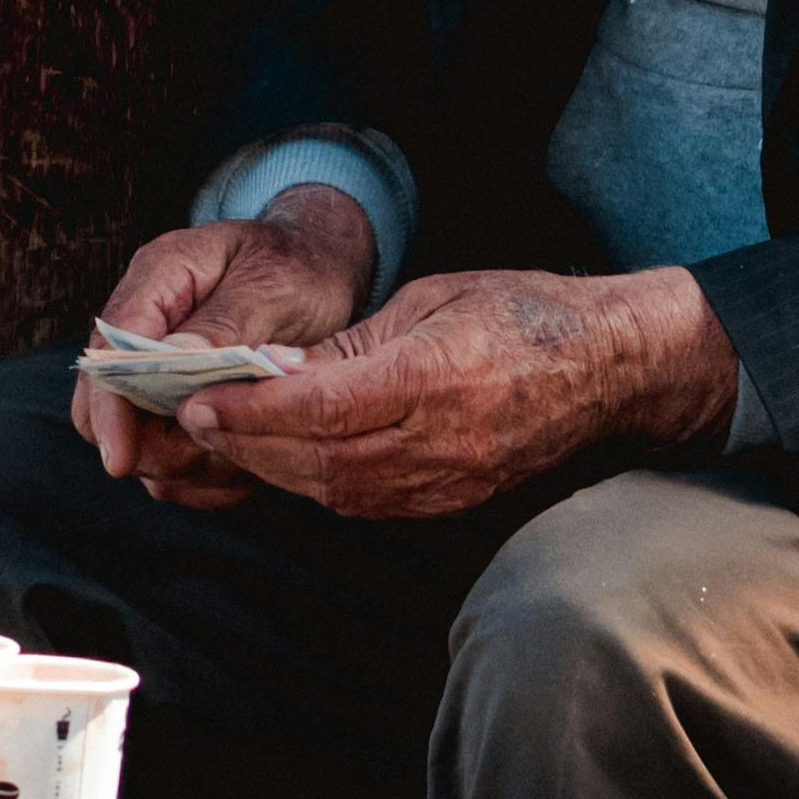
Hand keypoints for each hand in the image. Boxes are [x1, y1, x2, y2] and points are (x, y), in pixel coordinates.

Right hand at [75, 187, 381, 504]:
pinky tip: (246, 462)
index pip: (109, 349)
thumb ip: (226, 323)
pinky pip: (172, 462)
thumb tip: (177, 357)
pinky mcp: (180, 403)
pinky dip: (204, 477)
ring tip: (244, 454)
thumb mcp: (273, 285)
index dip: (110, 406)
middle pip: (104, 406)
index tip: (121, 458)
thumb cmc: (300, 269)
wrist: (325, 270)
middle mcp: (146, 326)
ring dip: (185, 465)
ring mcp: (159, 369)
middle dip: (150, 445)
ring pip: (139, 444)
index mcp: (159, 278)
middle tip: (214, 454)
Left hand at [172, 262, 739, 521]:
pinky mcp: (449, 500)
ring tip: (223, 436)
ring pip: (332, 489)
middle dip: (244, 443)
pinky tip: (282, 455)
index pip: (321, 408)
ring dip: (270, 466)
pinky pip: (362, 501)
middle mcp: (438, 441)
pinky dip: (312, 480)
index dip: (252, 411)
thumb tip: (274, 369)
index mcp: (434, 378)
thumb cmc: (520, 313)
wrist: (608, 367)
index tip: (199, 400)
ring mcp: (445, 480)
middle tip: (190, 418)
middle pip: (315, 459)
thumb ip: (353, 344)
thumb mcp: (432, 298)